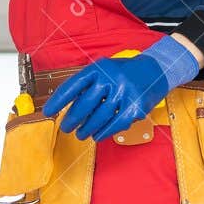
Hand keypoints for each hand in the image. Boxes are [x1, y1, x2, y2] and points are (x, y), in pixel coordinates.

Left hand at [44, 37, 201, 142]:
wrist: (155, 70)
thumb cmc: (124, 72)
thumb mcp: (104, 70)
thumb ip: (88, 84)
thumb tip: (66, 105)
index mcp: (99, 68)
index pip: (73, 85)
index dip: (58, 100)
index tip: (48, 111)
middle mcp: (111, 79)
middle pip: (85, 104)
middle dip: (72, 119)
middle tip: (66, 128)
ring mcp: (124, 92)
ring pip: (99, 117)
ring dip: (87, 129)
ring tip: (81, 134)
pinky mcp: (135, 106)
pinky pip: (115, 124)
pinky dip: (104, 132)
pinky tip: (97, 135)